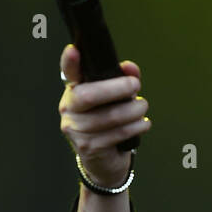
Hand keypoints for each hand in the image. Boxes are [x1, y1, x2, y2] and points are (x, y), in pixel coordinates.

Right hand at [58, 44, 151, 187]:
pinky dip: (136, 126)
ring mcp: (76, 130)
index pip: (68, 74)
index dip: (69, 63)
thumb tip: (130, 68)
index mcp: (73, 91)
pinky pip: (118, 133)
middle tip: (135, 85)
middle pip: (89, 96)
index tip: (73, 51)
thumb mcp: (114, 99)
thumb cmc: (108, 122)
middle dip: (117, 88)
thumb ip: (122, 80)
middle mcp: (68, 109)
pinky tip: (143, 124)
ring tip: (143, 108)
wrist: (102, 160)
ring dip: (133, 110)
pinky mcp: (89, 147)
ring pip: (109, 116)